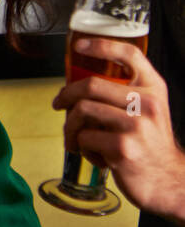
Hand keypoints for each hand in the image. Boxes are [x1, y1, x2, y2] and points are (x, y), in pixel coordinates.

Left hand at [52, 38, 184, 222]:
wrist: (167, 180)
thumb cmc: (148, 143)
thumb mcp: (146, 110)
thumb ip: (123, 93)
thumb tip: (75, 83)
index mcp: (153, 89)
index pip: (130, 55)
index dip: (101, 45)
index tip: (79, 46)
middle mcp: (147, 103)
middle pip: (91, 84)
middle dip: (66, 95)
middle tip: (58, 104)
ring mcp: (136, 126)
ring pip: (82, 111)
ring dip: (70, 127)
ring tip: (74, 138)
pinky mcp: (123, 148)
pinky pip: (84, 137)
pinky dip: (81, 147)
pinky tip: (93, 154)